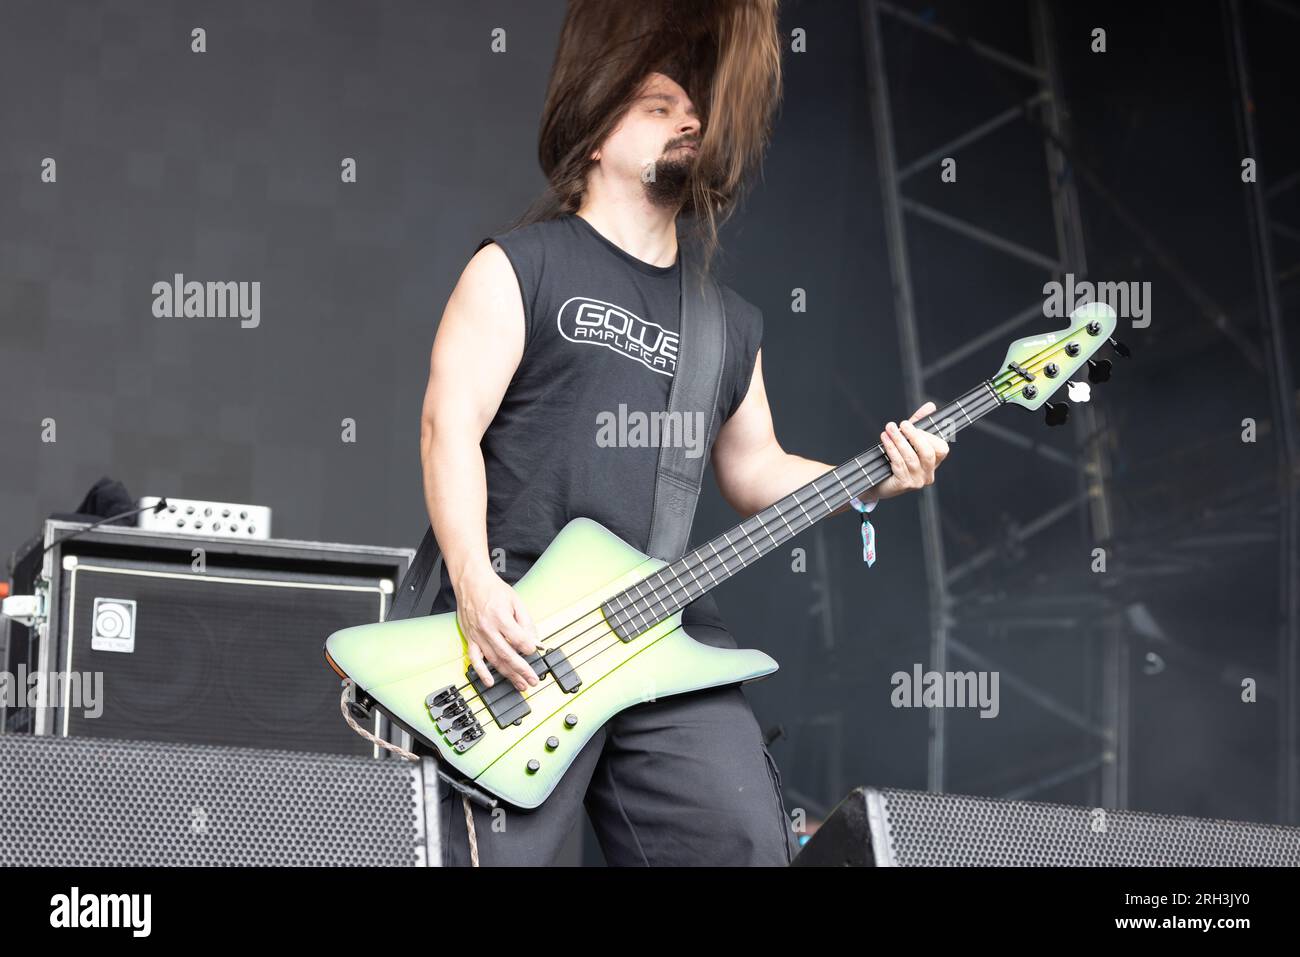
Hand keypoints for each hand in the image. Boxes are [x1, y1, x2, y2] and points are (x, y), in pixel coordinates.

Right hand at [452, 564, 539, 692]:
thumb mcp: (516, 601)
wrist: (471, 582)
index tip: (535, 652)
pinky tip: (490, 682)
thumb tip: (535, 641)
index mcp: (501, 617)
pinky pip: (475, 659)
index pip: (518, 639)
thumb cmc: (493, 590)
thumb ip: (526, 623)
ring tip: (520, 684)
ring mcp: (478, 636)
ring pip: (494, 660)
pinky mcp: (470, 639)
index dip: (529, 648)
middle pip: (507, 654)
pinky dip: (482, 672)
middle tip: (532, 681)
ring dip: (508, 674)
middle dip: (522, 670)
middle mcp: (488, 629)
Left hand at [873, 401, 949, 500]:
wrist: (877, 482)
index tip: (914, 426)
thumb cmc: (894, 460)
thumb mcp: (907, 440)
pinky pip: (899, 464)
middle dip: (914, 436)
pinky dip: (891, 449)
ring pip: (911, 457)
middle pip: (928, 453)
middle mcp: (928, 474)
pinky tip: (885, 440)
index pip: (942, 449)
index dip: (929, 436)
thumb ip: (918, 423)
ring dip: (899, 440)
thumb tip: (930, 406)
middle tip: (903, 424)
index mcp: (933, 463)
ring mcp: (917, 481)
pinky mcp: (904, 484)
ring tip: (889, 428)